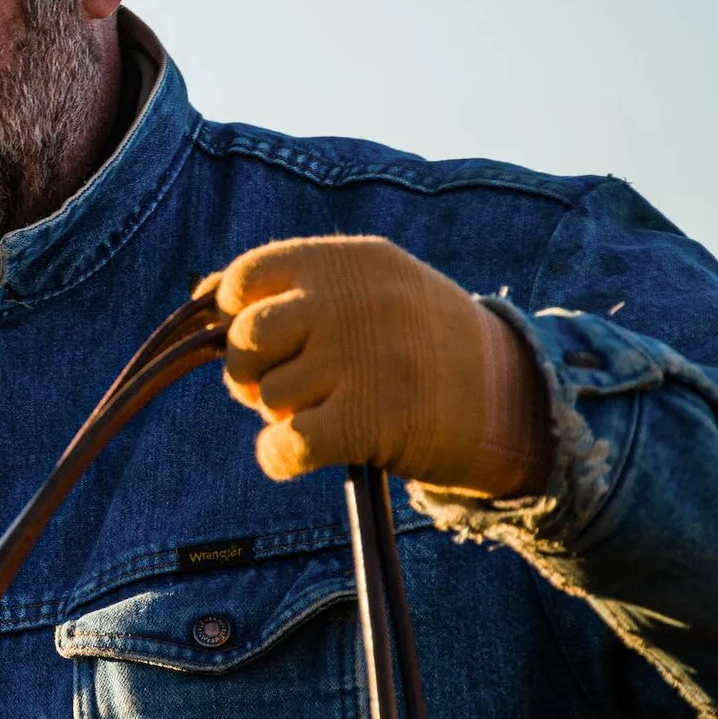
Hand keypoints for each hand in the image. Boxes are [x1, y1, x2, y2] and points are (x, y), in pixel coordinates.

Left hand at [200, 236, 552, 497]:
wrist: (519, 400)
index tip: (267, 342)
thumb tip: (200, 299)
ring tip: (330, 411)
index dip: (237, 319)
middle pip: (244, 341)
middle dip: (253, 372)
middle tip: (291, 387)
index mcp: (349, 260)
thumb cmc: (420, 345)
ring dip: (284, 415)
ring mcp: (362, 358)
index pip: (244, 279)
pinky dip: (281, 458)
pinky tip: (303, 454)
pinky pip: (282, 446)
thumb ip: (291, 288)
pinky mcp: (371, 420)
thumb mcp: (369, 290)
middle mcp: (352, 300)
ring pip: (266, 396)